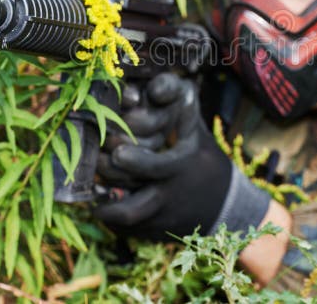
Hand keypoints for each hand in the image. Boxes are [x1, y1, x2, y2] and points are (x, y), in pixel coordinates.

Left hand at [93, 73, 270, 240]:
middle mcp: (171, 197)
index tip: (118, 151)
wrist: (224, 205)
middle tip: (92, 164)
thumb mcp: (197, 130)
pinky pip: (125, 231)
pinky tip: (102, 201)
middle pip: (133, 203)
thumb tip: (155, 84)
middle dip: (109, 183)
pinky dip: (111, 217)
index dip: (134, 162)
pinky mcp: (154, 233)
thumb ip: (178, 107)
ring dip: (105, 206)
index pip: (156, 169)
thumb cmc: (204, 158)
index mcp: (182, 167)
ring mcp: (162, 218)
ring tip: (92, 188)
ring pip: (126, 221)